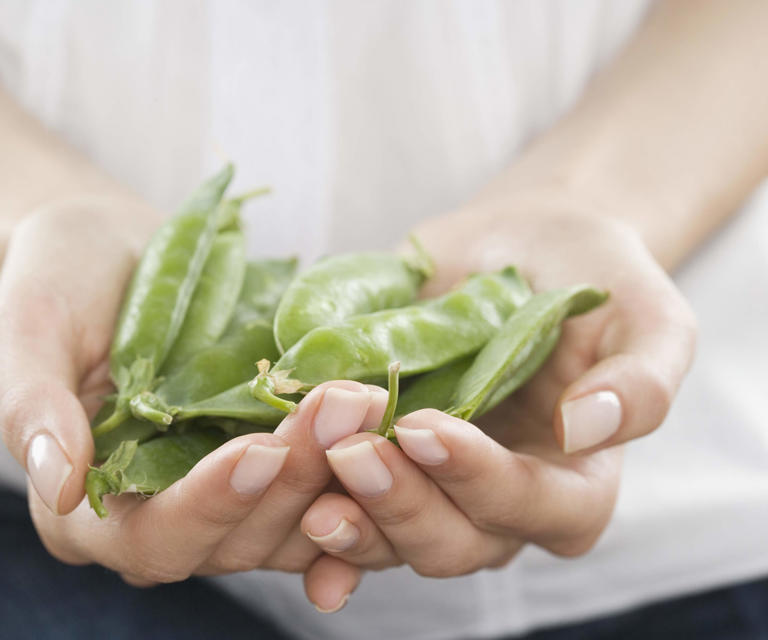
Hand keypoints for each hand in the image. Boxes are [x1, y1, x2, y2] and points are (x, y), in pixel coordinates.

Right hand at [0, 203, 386, 585]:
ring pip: (291, 521)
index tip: (256, 449)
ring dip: (337, 470)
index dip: (207, 505)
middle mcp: (163, 514)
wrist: (129, 249)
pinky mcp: (273, 464)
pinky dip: (359, 472)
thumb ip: (31, 403)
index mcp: (90, 507)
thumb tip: (55, 484)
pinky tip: (390, 432)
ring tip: (368, 398)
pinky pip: (324, 491)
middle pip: (238, 537)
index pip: (152, 538)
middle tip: (343, 405)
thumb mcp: (34, 320)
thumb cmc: (67, 276)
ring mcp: (227, 493)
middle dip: (294, 476)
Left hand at [300, 197, 696, 606]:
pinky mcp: (387, 461)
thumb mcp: (647, 319)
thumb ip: (642, 382)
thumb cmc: (592, 279)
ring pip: (393, 538)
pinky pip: (351, 505)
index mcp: (573, 483)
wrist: (522, 246)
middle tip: (351, 452)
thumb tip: (586, 429)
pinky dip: (316, 516)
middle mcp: (501, 502)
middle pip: (455, 542)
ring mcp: (436, 486)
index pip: (535, 510)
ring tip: (304, 481)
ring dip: (348, 519)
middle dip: (400, 504)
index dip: (481, 480)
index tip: (427, 427)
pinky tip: (283, 505)